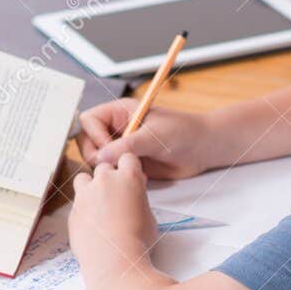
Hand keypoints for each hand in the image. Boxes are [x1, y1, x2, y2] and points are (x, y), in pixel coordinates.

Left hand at [69, 153, 157, 269]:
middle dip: (109, 178)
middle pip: (104, 167)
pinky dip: (83, 208)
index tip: (130, 177)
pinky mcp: (73, 211)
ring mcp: (86, 195)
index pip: (128, 157)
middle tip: (116, 195)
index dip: (129, 167)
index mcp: (128, 178)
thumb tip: (131, 199)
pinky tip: (92, 223)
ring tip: (98, 205)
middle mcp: (105, 181)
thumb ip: (137, 198)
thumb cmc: (137, 243)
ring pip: (84, 179)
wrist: (115, 262)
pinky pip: (77, 202)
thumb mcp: (148, 215)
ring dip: (90, 187)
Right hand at [76, 100, 217, 179]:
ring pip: (97, 159)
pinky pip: (112, 172)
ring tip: (129, 169)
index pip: (89, 120)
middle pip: (87, 141)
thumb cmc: (183, 132)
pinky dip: (118, 177)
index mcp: (120, 112)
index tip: (108, 149)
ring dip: (108, 168)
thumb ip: (127, 145)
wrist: (203, 149)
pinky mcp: (129, 163)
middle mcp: (117, 128)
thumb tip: (102, 156)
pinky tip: (137, 176)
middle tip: (113, 165)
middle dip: (96, 155)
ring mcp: (122, 146)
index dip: (94, 136)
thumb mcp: (154, 136)